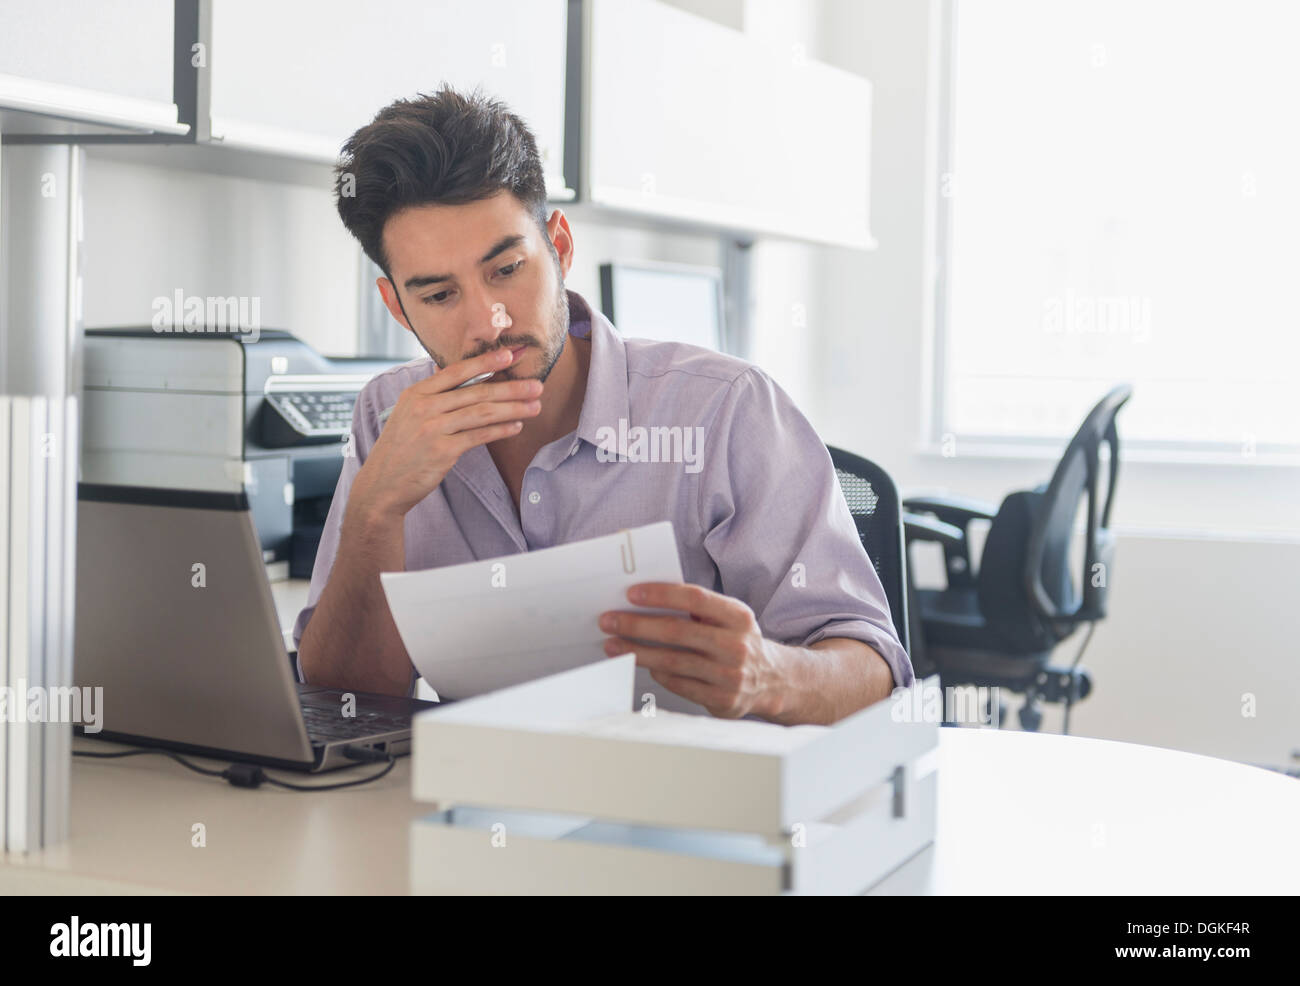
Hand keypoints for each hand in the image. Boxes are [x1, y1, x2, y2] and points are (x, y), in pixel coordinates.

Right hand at [349, 347, 541, 522]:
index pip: (456, 371)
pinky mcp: (442, 451)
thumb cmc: (401, 447)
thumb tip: (455, 371)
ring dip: (513, 408)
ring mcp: (433, 429)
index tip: (510, 355)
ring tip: (535, 405)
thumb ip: (432, 394)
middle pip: (476, 392)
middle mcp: (424, 407)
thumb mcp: (408, 413)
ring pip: (481, 413)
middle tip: (537, 385)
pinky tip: (516, 427)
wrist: (383, 483)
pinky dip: (500, 430)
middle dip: (511, 388)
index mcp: (416, 393)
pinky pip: (478, 436)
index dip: (485, 362)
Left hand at [599, 582, 784, 718]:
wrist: (773, 680)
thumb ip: (698, 608)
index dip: (662, 594)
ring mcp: (731, 675)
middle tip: (609, 621)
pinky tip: (645, 665)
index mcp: (738, 616)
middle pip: (677, 631)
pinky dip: (658, 673)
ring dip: (638, 652)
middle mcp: (737, 645)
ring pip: (673, 661)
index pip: (695, 598)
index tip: (631, 594)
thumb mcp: (730, 617)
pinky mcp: (723, 699)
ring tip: (613, 646)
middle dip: (637, 625)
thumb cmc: (738, 641)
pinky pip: (680, 684)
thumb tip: (647, 599)